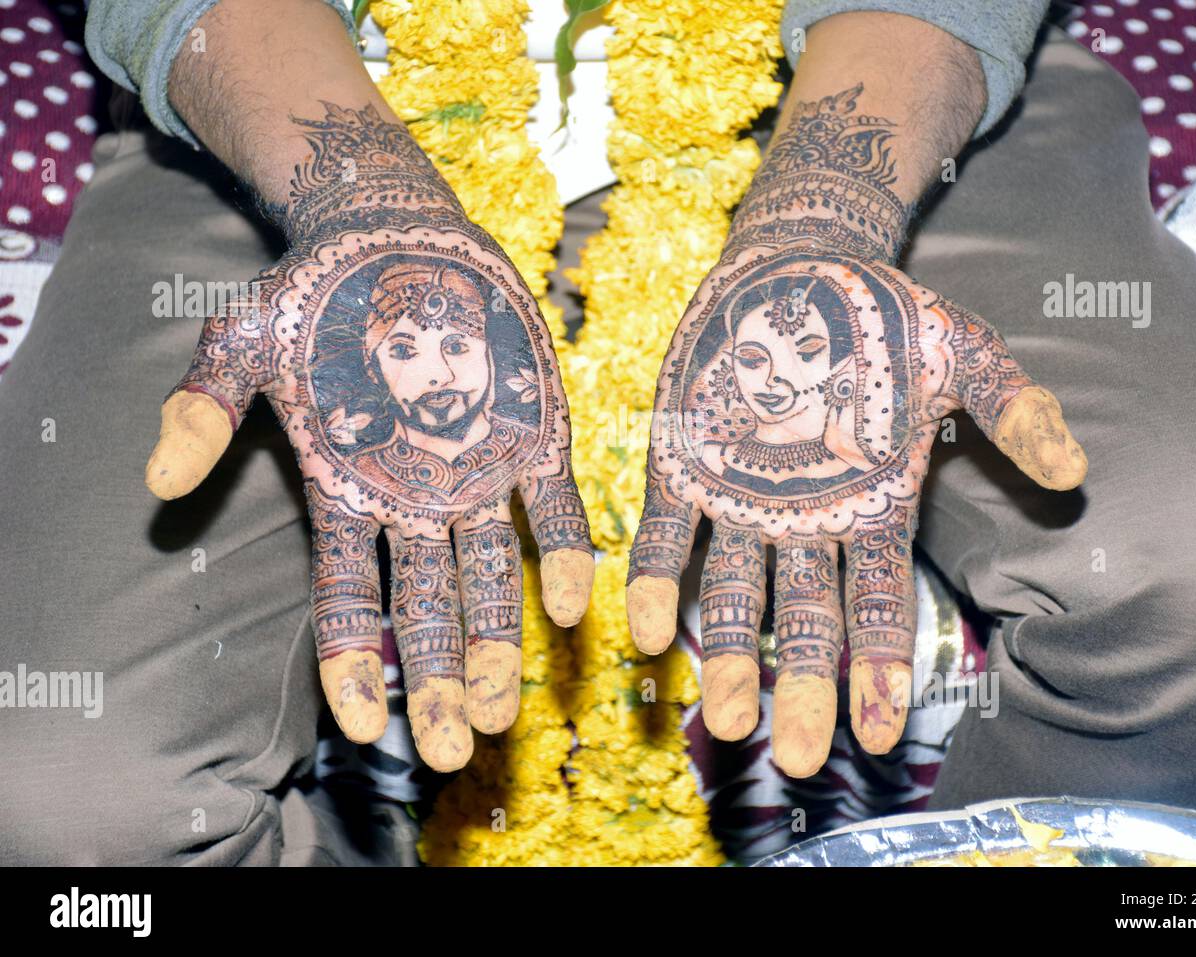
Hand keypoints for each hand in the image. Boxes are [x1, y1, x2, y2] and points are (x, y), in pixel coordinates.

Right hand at [144, 104, 592, 771]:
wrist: (395, 239)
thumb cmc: (312, 299)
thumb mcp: (240, 345)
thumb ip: (204, 411)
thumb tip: (156, 482)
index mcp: (346, 492)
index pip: (347, 596)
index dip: (354, 661)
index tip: (363, 725)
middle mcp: (414, 500)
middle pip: (427, 606)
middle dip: (439, 679)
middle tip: (452, 747)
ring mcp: (478, 474)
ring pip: (492, 576)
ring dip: (501, 640)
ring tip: (507, 706)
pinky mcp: (532, 437)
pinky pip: (552, 509)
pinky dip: (563, 554)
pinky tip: (573, 605)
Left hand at [626, 243, 1085, 776]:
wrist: (798, 267)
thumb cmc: (886, 319)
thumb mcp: (964, 355)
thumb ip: (1014, 412)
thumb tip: (1074, 474)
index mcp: (871, 510)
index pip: (880, 605)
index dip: (878, 669)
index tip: (878, 732)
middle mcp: (805, 522)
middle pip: (807, 621)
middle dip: (805, 688)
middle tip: (796, 757)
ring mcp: (740, 500)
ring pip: (735, 594)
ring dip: (729, 656)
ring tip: (726, 717)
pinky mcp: (684, 467)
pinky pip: (668, 536)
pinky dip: (657, 581)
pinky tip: (646, 629)